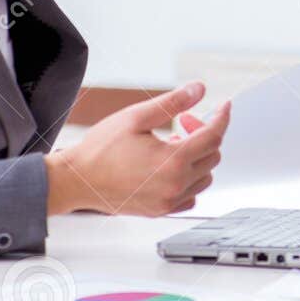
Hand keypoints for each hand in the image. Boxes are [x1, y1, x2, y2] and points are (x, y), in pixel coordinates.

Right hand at [45, 83, 230, 215]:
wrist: (76, 180)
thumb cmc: (100, 149)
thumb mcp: (137, 116)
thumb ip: (173, 103)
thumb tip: (199, 90)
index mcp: (173, 162)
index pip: (213, 136)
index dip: (221, 117)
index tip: (223, 106)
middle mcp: (175, 185)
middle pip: (212, 155)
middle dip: (202, 133)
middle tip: (181, 121)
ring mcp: (168, 201)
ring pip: (204, 176)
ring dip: (196, 156)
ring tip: (171, 143)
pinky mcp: (160, 210)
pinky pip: (190, 195)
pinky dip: (189, 179)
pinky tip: (170, 165)